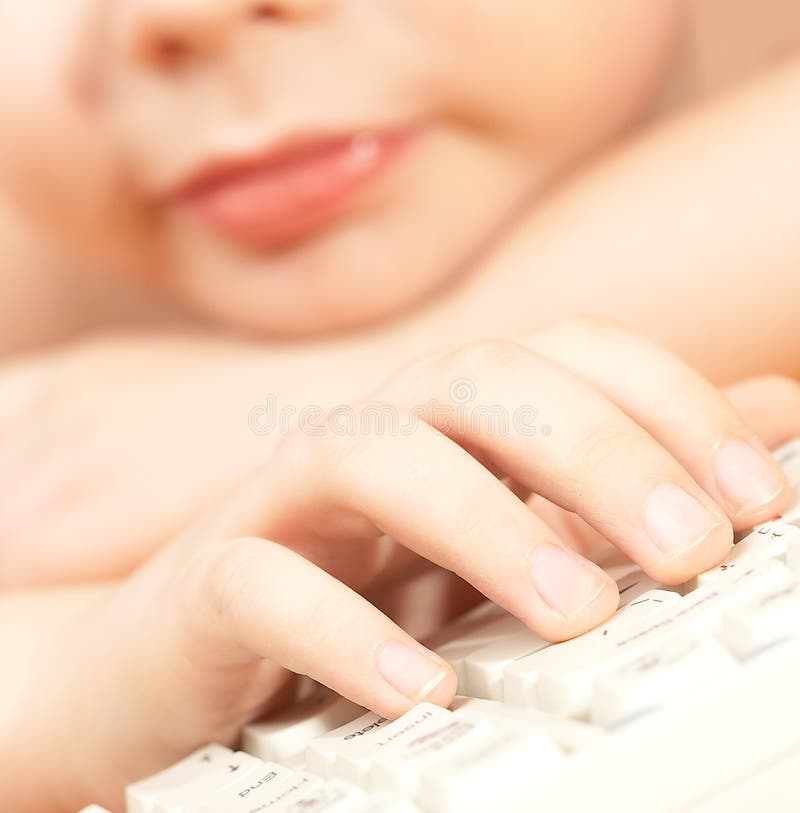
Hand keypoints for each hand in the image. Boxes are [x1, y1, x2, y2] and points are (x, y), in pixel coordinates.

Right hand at [37, 317, 799, 810]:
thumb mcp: (505, 545)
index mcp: (444, 428)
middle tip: (689, 551)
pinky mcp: (208, 586)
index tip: (755, 500)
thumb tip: (771, 421)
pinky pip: (263, 583)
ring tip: (574, 615)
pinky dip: (345, 631)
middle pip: (476, 382)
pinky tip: (422, 690)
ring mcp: (283, 506)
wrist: (185, 663)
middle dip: (595, 450)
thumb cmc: (353, 600)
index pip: (560, 357)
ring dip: (483, 523)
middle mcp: (370, 440)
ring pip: (370, 453)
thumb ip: (622, 485)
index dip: (665, 403)